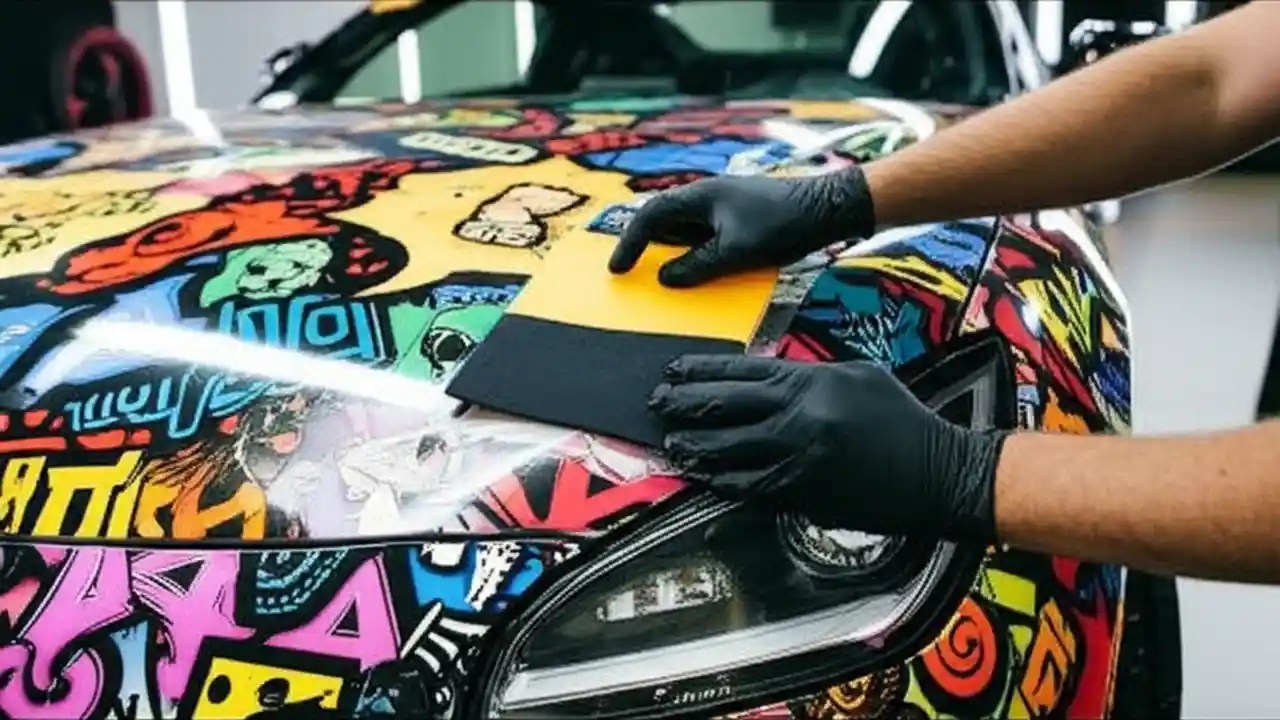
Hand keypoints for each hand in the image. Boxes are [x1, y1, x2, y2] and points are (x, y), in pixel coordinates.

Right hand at [608, 166, 876, 287]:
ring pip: (685, 233)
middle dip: (644, 248)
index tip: (618, 271)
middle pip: (663, 222)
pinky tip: (698, 278)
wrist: (828, 209)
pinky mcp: (738, 222)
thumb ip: (696, 267)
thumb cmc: (783, 224)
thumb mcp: (735, 251)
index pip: (651, 216)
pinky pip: (706, 241)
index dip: (630, 243)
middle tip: (629, 275)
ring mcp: (723, 209)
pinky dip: (695, 258)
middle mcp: (707, 198)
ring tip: (659, 283)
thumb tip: (665, 279)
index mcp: (700, 195)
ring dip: (671, 255)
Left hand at [648, 355, 1009, 542]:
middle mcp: (798, 418)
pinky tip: (703, 476)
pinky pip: (747, 489)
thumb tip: (763, 381)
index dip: (699, 372)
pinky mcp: (801, 495)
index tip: (672, 370)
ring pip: (726, 453)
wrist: (936, 473)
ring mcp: (796, 460)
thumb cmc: (900, 420)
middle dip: (683, 405)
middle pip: (723, 409)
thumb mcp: (857, 377)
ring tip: (672, 443)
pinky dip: (720, 482)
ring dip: (693, 447)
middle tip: (657, 403)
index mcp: (811, 382)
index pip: (739, 372)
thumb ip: (807, 376)